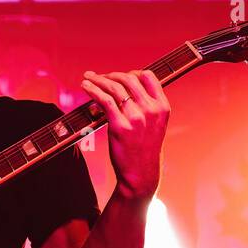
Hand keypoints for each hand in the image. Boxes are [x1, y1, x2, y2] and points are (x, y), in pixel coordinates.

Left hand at [81, 69, 169, 200]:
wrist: (141, 174)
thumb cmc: (144, 150)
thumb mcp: (154, 126)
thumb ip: (146, 107)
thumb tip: (126, 90)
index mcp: (162, 107)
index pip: (148, 77)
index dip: (132, 73)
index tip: (119, 76)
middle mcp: (151, 110)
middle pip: (129, 79)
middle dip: (111, 75)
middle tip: (99, 77)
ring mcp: (136, 118)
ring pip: (114, 88)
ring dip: (98, 80)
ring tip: (88, 78)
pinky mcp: (119, 127)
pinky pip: (104, 100)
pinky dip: (93, 90)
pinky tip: (85, 86)